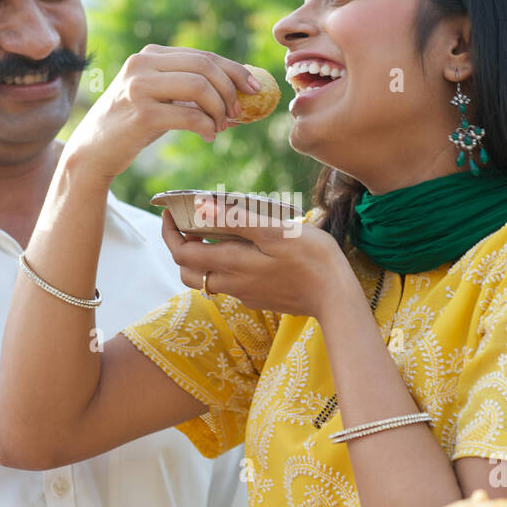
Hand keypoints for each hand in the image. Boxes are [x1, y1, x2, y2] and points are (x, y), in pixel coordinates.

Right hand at [63, 44, 257, 180]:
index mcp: (150, 55)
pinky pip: (190, 116)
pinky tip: (209, 136)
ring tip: (221, 126)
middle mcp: (142, 64)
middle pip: (205, 66)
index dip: (234, 71)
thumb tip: (239, 96)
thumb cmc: (132, 126)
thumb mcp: (159, 99)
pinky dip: (208, 127)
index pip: (203, 56)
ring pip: (200, 87)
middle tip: (238, 113)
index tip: (254, 88)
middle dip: (230, 90)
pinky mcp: (142, 114)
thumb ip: (189, 91)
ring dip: (220, 109)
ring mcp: (140, 87)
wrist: (93, 151)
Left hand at [159, 198, 362, 320]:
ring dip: (201, 259)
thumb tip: (200, 208)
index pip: (181, 253)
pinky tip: (245, 250)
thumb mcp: (275, 231)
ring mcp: (245, 294)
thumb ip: (236, 220)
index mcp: (231, 264)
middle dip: (180, 247)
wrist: (336, 297)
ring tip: (214, 234)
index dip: (169, 232)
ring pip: (207, 280)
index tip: (170, 211)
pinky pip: (230, 284)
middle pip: (188, 272)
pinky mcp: (260, 298)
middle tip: (187, 223)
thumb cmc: (311, 258)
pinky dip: (224, 266)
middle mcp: (232, 284)